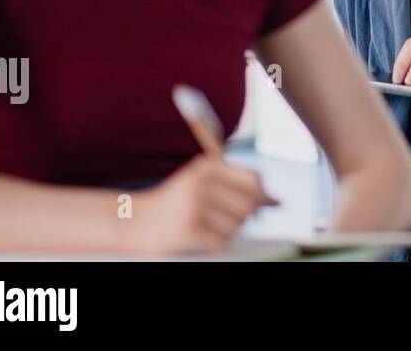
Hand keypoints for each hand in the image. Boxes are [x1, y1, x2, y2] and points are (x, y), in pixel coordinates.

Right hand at [121, 156, 274, 254]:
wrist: (134, 222)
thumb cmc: (175, 203)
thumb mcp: (203, 182)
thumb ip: (238, 186)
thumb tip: (276, 201)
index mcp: (207, 166)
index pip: (254, 180)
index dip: (260, 196)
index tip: (255, 204)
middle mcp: (201, 183)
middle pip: (248, 205)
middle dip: (242, 217)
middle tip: (224, 219)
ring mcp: (193, 206)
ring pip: (236, 226)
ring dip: (227, 231)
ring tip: (208, 226)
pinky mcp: (187, 230)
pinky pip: (220, 242)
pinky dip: (214, 243)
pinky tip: (200, 237)